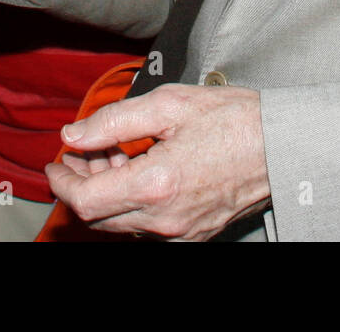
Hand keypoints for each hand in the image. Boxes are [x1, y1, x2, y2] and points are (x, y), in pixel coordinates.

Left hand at [47, 84, 269, 240]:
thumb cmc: (234, 119)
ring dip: (108, 192)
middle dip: (82, 184)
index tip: (58, 161)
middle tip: (85, 151)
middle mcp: (164, 219)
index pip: (86, 200)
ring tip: (116, 154)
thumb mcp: (169, 104)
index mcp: (156, 185)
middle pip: (98, 217)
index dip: (63, 181)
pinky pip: (147, 226)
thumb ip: (114, 120)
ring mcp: (180, 232)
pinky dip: (133, 202)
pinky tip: (141, 170)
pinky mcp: (194, 234)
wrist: (282, 145)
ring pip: (121, 223)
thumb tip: (74, 133)